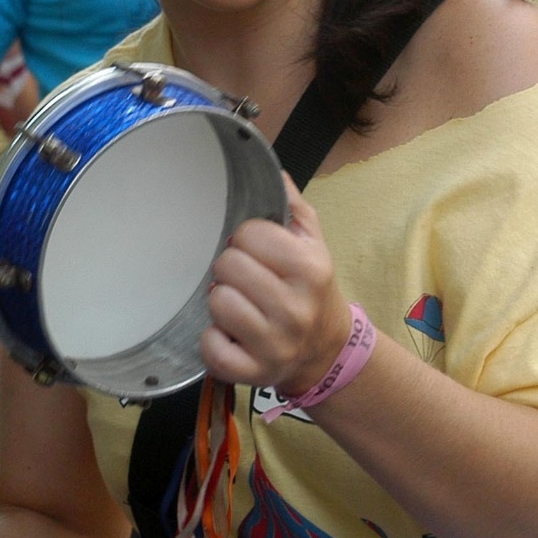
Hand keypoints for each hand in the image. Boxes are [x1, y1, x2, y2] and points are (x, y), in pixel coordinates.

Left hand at [201, 175, 351, 395]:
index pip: (248, 233)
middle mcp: (295, 307)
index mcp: (310, 268)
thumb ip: (289, 204)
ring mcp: (275, 344)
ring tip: (240, 305)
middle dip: (231, 269)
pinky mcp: (254, 373)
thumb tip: (265, 164)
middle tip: (246, 280)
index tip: (257, 252)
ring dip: (222, 302)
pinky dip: (213, 340)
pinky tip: (229, 334)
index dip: (246, 239)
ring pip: (217, 302)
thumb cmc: (310, 289)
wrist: (326, 351)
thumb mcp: (312, 242)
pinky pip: (211, 347)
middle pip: (227, 265)